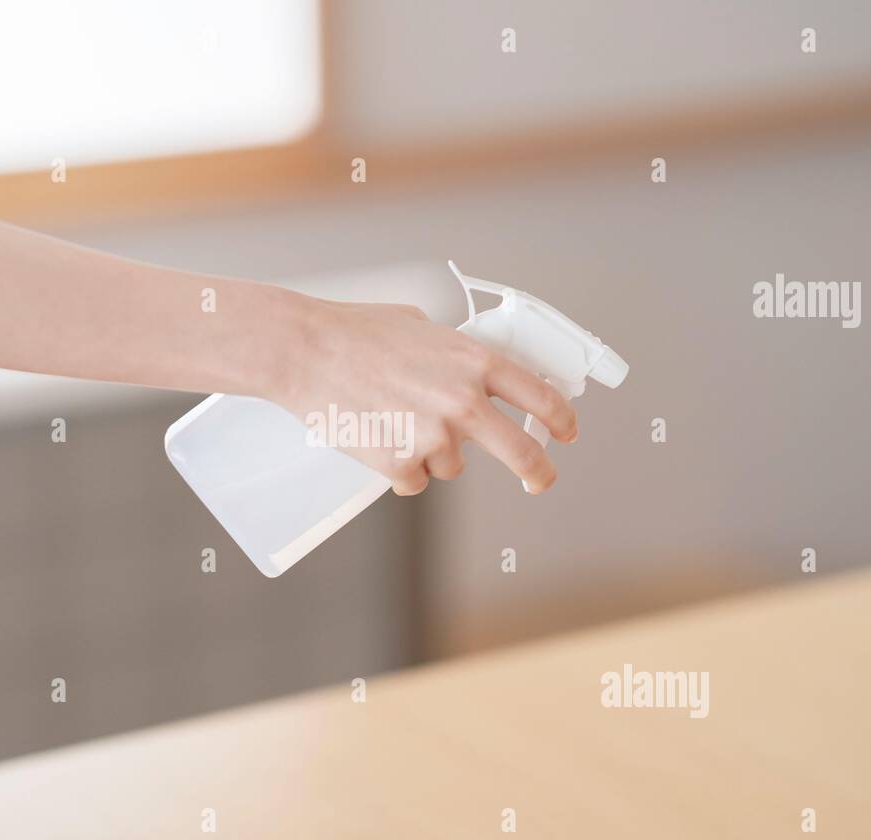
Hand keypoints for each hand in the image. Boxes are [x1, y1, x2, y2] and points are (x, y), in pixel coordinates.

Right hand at [270, 294, 578, 494]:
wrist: (305, 353)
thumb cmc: (354, 332)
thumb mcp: (421, 328)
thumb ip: (454, 355)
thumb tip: (470, 374)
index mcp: (475, 362)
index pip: (540, 397)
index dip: (562, 421)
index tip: (566, 434)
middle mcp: (464, 402)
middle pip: (521, 453)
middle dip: (538, 472)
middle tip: (539, 480)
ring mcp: (434, 438)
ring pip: (452, 467)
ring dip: (432, 454)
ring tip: (393, 420)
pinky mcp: (401, 465)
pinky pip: (414, 481)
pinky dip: (400, 469)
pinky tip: (376, 438)